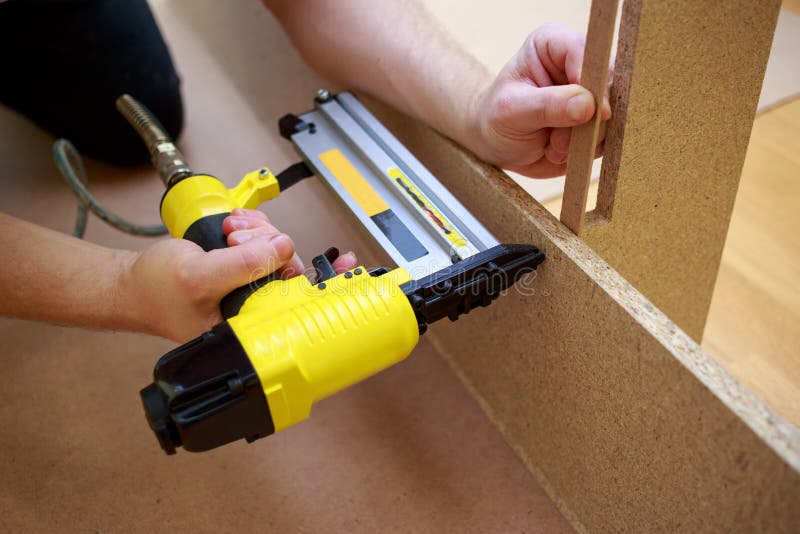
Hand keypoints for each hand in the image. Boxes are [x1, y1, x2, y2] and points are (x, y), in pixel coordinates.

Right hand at [119, 208, 356, 341]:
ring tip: (228, 234)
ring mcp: (249, 288)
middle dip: (268, 242)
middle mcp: (254, 309)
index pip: (297, 304)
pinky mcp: (242, 268)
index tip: (348, 264)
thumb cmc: (155, 291)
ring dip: (257, 232)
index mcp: (248, 326)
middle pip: (289, 266)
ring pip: (277, 249)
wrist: (129, 282)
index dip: (324, 281)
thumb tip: (282, 247)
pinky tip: (234, 227)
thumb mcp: (199, 277)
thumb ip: (243, 266)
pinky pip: (262, 241)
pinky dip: (252, 228)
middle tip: (237, 238)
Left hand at [469, 23, 611, 177]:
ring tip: (552, 147)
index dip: (592, 80)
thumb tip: (588, 105)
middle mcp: (577, 64)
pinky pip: (607, 137)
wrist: (494, 146)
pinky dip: (586, 151)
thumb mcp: (511, 111)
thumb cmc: (495, 119)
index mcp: (554, 45)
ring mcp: (590, 95)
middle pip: (608, 84)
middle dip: (588, 119)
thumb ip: (547, 105)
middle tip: (557, 141)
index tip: (590, 110)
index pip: (587, 52)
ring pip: (611, 115)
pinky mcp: (595, 121)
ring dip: (584, 139)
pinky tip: (559, 152)